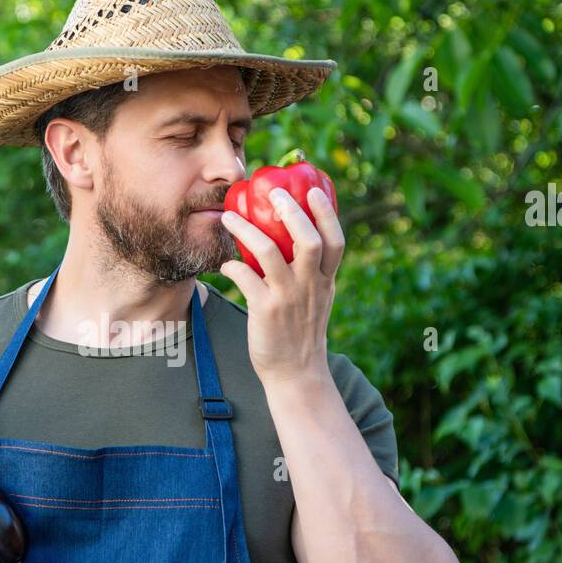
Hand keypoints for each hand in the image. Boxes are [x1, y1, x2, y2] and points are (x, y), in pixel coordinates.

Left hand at [218, 185, 344, 385]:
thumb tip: (298, 239)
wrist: (295, 373)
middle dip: (291, 212)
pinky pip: (244, 278)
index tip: (315, 190)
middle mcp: (309, 285)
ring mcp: (287, 297)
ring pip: (268, 252)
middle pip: (307, 239)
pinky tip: (226, 266)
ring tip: (230, 217)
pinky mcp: (264, 311)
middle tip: (274, 194)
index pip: (335, 240)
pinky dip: (232, 267)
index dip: (327, 212)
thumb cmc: (302, 331)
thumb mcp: (319, 299)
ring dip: (246, 230)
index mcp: (325, 280)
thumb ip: (313, 271)